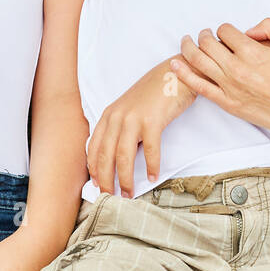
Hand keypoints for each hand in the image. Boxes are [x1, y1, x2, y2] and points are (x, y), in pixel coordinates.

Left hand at [86, 60, 195, 197]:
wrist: (175, 74)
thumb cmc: (155, 94)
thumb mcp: (130, 108)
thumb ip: (121, 128)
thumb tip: (120, 157)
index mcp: (109, 115)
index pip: (94, 147)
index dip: (94, 169)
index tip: (97, 186)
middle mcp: (117, 117)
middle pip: (105, 155)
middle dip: (106, 180)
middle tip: (110, 197)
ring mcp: (134, 118)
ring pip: (123, 156)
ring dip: (125, 178)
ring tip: (129, 193)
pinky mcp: (152, 120)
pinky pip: (149, 149)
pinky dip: (151, 165)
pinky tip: (153, 176)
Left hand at [168, 19, 269, 136]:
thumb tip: (249, 29)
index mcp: (253, 52)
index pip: (226, 31)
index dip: (225, 28)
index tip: (227, 32)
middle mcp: (238, 69)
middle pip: (208, 44)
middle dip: (204, 35)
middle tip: (205, 34)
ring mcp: (231, 88)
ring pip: (198, 62)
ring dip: (188, 48)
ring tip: (186, 42)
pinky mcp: (229, 104)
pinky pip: (199, 87)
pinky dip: (184, 74)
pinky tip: (175, 64)